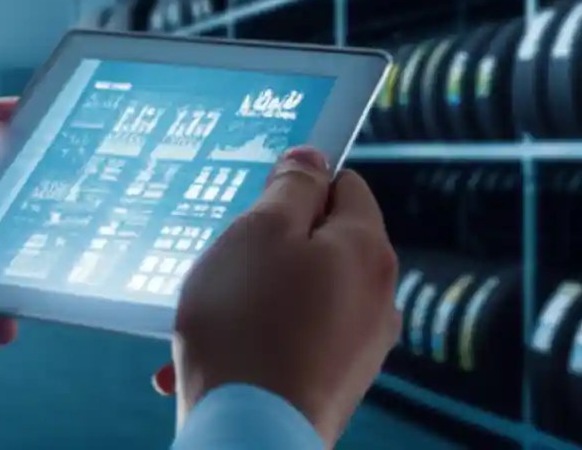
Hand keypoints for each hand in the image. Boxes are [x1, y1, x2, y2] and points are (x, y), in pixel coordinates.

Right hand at [167, 147, 401, 445]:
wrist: (250, 435)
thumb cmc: (248, 326)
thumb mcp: (259, 233)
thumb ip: (290, 189)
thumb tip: (312, 159)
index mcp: (366, 249)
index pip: (345, 185)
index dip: (298, 187)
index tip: (257, 205)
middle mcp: (377, 297)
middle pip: (323, 246)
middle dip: (270, 250)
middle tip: (226, 264)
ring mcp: (360, 348)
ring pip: (300, 299)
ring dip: (252, 302)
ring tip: (207, 321)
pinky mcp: (335, 386)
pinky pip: (291, 346)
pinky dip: (254, 346)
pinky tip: (204, 362)